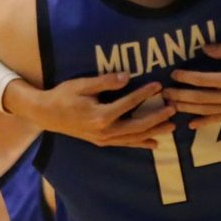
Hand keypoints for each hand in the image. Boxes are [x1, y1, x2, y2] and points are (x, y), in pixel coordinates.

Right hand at [3, 73, 175, 147]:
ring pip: (134, 137)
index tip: (159, 85)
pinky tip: (154, 143)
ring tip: (171, 126)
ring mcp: (104, 139)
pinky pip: (125, 144)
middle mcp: (104, 131)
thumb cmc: (64, 95)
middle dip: (157, 117)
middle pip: (137, 125)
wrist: (46, 114)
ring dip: (154, 131)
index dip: (145, 94)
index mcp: (101, 116)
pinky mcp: (102, 142)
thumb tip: (127, 77)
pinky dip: (140, 143)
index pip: (128, 104)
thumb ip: (105, 81)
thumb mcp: (82, 84)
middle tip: (174, 109)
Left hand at [166, 45, 220, 127]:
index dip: (186, 77)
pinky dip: (204, 122)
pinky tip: (192, 124)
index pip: (203, 80)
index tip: (173, 74)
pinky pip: (219, 120)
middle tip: (164, 93)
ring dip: (187, 108)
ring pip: (206, 110)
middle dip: (180, 96)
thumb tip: (204, 49)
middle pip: (200, 98)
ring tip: (171, 106)